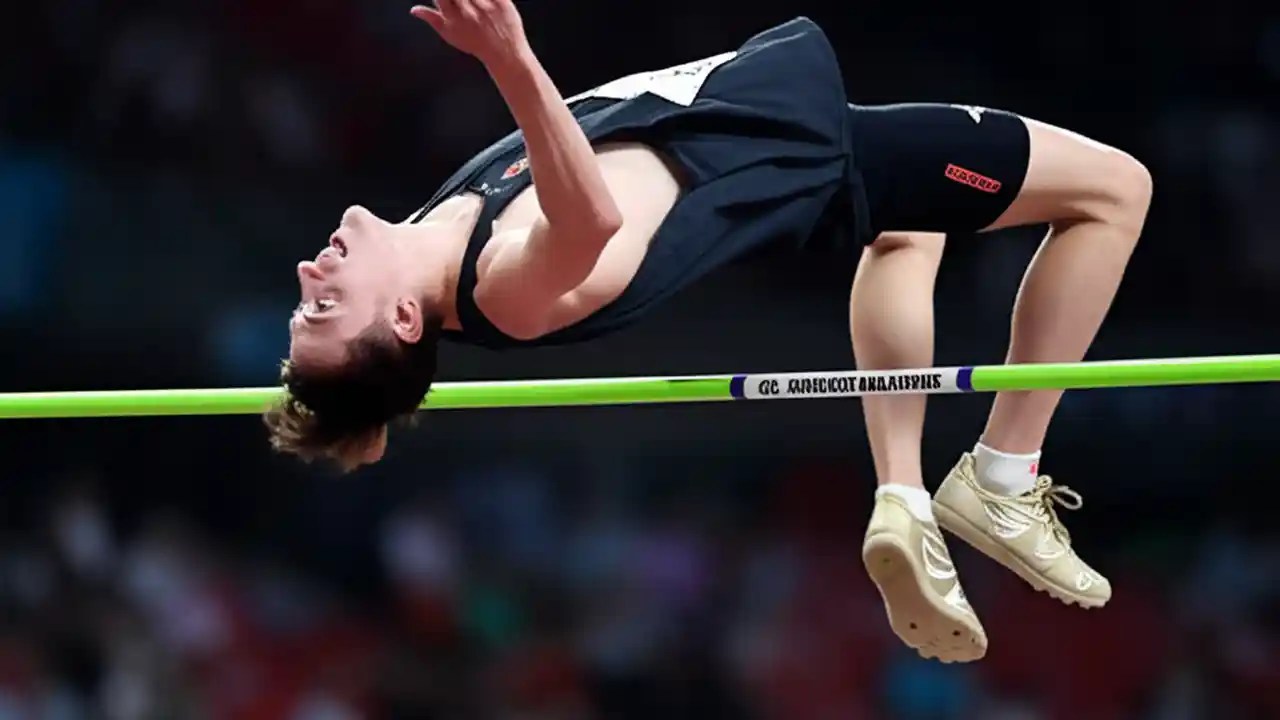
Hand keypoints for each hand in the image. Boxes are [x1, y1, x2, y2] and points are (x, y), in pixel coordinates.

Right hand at [411, 1, 529, 67]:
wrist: (505, 53)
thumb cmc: (475, 43)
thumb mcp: (451, 35)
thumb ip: (432, 19)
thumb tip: (414, 10)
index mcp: (453, 17)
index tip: (447, 0)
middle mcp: (468, 12)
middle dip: (460, 0)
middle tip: (462, 3)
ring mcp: (486, 6)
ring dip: (474, 0)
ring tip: (474, 4)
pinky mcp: (502, 2)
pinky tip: (485, 3)